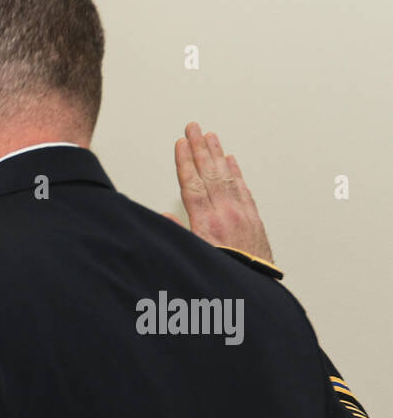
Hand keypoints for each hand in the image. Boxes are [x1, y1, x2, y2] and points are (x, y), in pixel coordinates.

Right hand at [166, 122, 273, 262]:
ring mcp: (242, 214)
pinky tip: (231, 160)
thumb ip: (176, 235)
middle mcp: (226, 214)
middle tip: (194, 127)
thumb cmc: (222, 276)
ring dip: (217, 154)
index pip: (193, 185)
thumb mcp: (191, 259)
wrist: (253, 289)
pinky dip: (236, 171)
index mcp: (206, 224)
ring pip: (228, 176)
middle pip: (210, 174)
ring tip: (210, 136)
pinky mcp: (253, 219)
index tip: (180, 143)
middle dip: (200, 148)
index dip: (185, 162)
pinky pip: (243, 188)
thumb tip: (163, 217)